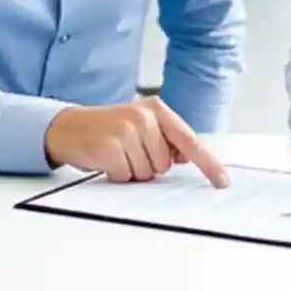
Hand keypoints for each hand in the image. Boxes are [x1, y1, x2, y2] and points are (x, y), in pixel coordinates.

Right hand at [44, 96, 227, 187]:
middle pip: (165, 164)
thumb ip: (167, 139)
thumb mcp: (141, 125)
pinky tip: (106, 159)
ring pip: (147, 173)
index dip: (208, 163)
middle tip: (129, 152)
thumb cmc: (109, 128)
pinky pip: (126, 176)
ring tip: (117, 154)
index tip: (222, 180)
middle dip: (149, 165)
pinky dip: (117, 174)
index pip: (190, 141)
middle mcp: (145, 116)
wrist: (68, 126)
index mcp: (157, 109)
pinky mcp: (110, 146)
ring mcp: (127, 130)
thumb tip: (186, 158)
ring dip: (132, 171)